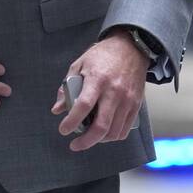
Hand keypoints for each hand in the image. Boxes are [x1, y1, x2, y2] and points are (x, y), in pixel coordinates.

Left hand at [50, 31, 146, 151]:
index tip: (63, 130)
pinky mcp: (136, 104)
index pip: (83, 106)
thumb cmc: (102, 55)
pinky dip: (113, 136)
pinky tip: (103, 134)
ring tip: (88, 138)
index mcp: (97, 79)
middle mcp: (114, 92)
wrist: (130, 48)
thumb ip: (67, 87)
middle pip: (101, 126)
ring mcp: (127, 100)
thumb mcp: (79, 64)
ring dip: (98, 140)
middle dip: (85, 141)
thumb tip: (57, 109)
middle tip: (74, 145)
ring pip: (113, 132)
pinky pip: (125, 129)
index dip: (71, 121)